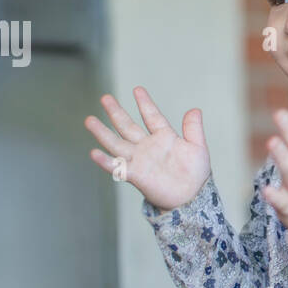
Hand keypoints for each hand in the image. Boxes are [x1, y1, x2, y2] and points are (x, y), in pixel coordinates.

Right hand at [85, 86, 210, 211]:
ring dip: (103, 132)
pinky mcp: (135, 175)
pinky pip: (117, 167)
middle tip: (105, 98)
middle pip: (128, 126)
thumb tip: (194, 109)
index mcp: (164, 137)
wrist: (192, 198)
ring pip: (116, 143)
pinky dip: (105, 161)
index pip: (152, 116)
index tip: (137, 89)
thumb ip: (193, 129)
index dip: (144, 103)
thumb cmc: (196, 175)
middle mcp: (148, 146)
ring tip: (89, 120)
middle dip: (116, 112)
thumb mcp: (198, 148)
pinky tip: (94, 153)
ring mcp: (139, 160)